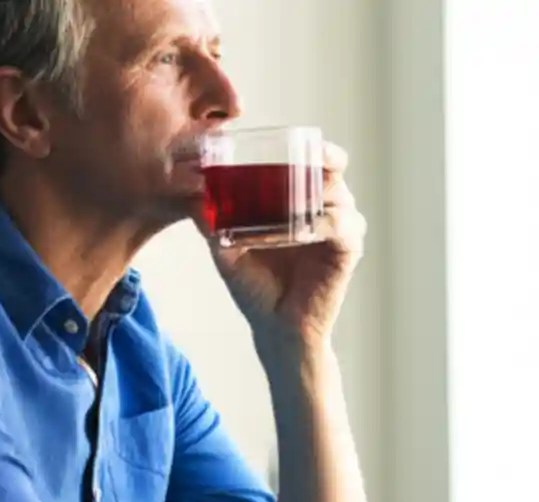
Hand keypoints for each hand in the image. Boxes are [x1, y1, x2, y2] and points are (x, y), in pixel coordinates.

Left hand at [205, 142, 366, 350]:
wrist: (274, 327)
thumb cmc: (256, 284)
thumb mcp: (226, 244)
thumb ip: (212, 217)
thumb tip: (190, 190)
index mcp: (305, 198)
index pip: (315, 158)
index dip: (307, 144)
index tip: (282, 137)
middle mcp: (330, 207)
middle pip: (332, 167)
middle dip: (313, 158)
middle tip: (290, 156)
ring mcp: (342, 227)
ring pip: (335, 193)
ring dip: (305, 193)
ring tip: (277, 200)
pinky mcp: (348, 250)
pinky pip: (336, 225)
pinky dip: (312, 225)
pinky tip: (289, 232)